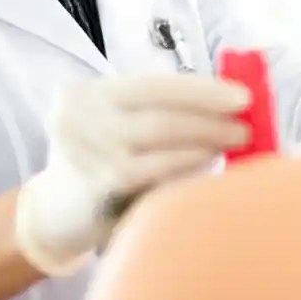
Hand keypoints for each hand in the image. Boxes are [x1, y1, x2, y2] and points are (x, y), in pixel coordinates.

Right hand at [14, 74, 249, 275]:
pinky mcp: (100, 190)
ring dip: (205, 140)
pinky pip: (154, 173)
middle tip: (246, 122)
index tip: (240, 96)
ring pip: (159, 140)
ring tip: (235, 140)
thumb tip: (225, 104)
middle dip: (209, 115)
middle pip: (158, 112)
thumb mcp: (115, 124)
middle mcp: (81, 119)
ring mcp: (87, 156)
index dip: (201, 89)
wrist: (54, 214)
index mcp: (88, 94)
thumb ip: (158, 110)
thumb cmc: (100, 160)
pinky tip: (207, 163)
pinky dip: (186, 166)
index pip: (152, 85)